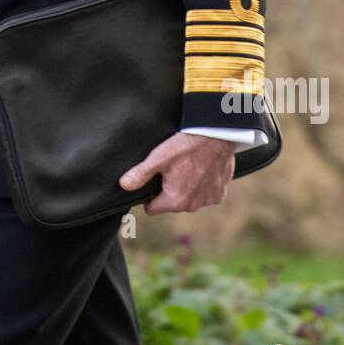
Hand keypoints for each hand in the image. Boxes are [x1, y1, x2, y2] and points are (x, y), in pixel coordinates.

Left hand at [118, 132, 236, 214]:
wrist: (216, 136)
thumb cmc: (187, 145)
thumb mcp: (158, 158)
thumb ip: (140, 174)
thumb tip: (124, 185)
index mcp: (175, 200)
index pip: (152, 209)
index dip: (149, 196)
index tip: (153, 182)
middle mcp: (193, 206)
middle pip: (172, 203)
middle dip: (169, 190)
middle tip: (172, 169)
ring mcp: (208, 200)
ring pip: (190, 199)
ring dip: (187, 188)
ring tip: (188, 167)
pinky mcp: (220, 193)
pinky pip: (206, 194)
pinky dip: (203, 185)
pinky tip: (201, 169)